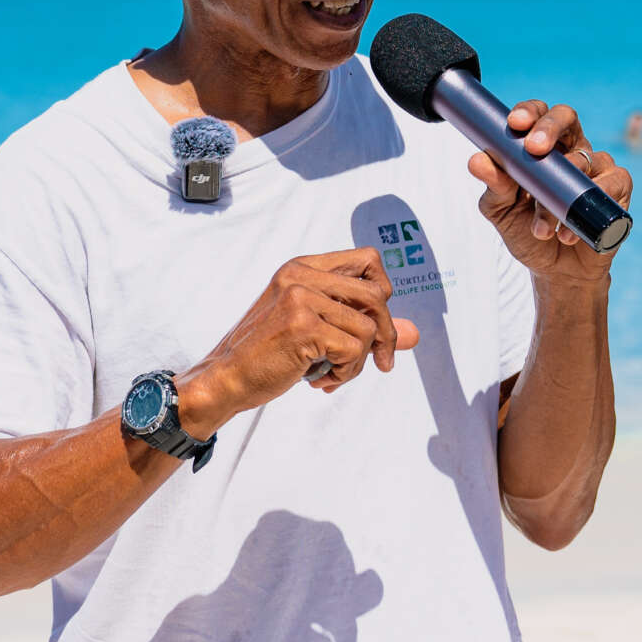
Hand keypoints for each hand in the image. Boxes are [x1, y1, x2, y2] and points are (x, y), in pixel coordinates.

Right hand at [178, 250, 422, 429]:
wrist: (226, 379)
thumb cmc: (269, 355)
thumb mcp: (318, 332)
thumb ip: (364, 326)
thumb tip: (415, 334)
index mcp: (303, 267)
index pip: (369, 260)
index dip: (383, 292)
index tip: (376, 325)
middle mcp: (301, 275)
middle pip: (377, 295)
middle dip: (384, 334)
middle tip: (376, 362)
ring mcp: (300, 297)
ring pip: (368, 328)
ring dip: (359, 362)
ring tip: (332, 374)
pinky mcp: (301, 325)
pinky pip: (355, 350)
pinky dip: (346, 373)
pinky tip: (320, 380)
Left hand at [471, 101, 631, 283]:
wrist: (556, 272)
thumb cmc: (527, 232)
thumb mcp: (502, 210)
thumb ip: (493, 184)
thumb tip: (476, 160)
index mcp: (541, 147)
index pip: (537, 114)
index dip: (529, 112)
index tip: (514, 124)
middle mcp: (570, 150)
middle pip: (567, 117)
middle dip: (550, 127)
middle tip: (534, 148)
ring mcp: (597, 168)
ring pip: (582, 160)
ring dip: (558, 194)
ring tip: (541, 228)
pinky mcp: (617, 191)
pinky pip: (610, 183)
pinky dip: (587, 207)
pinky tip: (566, 233)